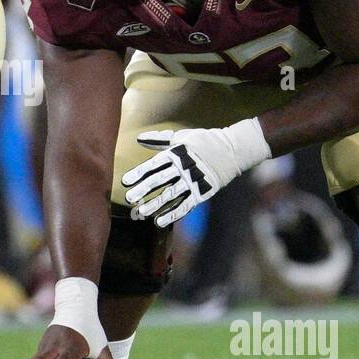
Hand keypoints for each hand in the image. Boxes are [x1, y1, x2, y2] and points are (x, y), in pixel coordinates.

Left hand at [122, 119, 269, 226]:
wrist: (233, 150)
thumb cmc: (204, 141)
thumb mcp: (182, 137)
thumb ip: (159, 140)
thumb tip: (139, 138)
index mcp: (176, 153)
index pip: (154, 165)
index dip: (139, 173)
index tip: (125, 181)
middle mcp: (183, 168)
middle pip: (160, 180)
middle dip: (143, 189)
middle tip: (128, 199)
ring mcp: (193, 181)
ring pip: (171, 195)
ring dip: (155, 204)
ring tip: (141, 212)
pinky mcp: (203, 192)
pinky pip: (186, 205)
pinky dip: (173, 214)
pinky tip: (160, 222)